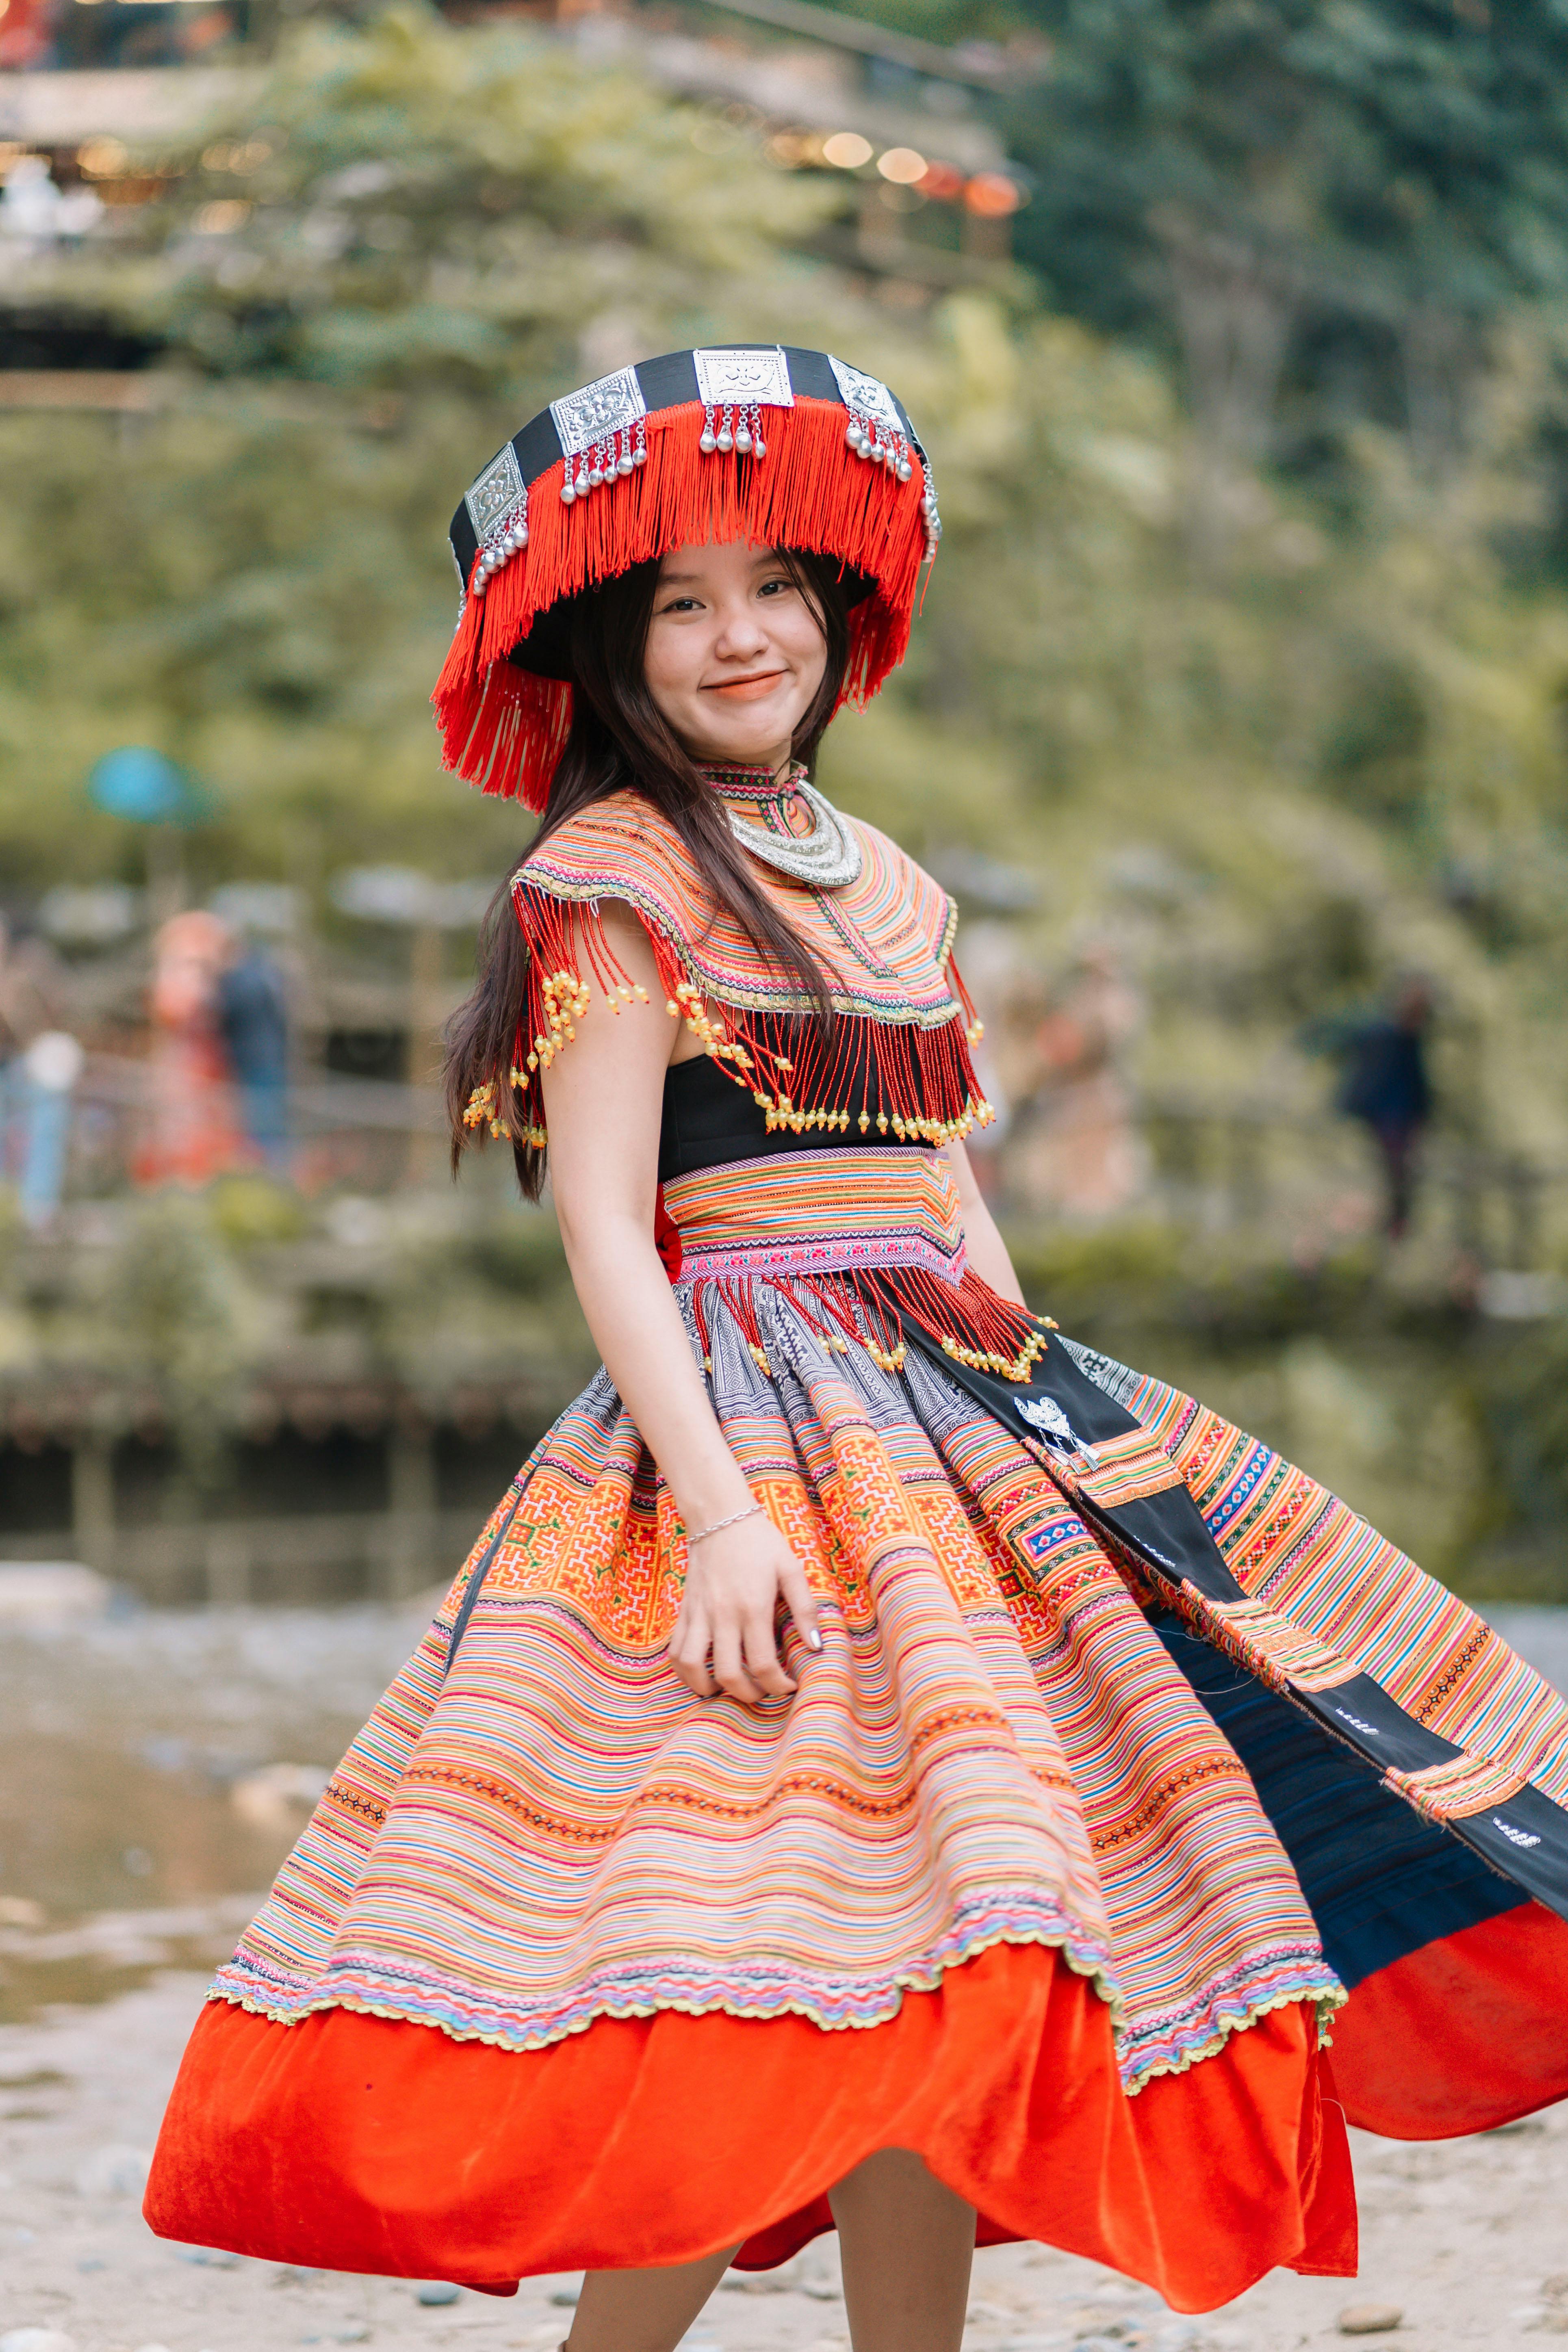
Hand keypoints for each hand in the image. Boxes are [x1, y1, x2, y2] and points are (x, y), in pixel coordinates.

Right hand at [669, 1510, 821, 1702]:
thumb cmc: (760, 1541)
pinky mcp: (685, 1609)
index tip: (789, 1686)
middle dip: (747, 1694)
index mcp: (752, 1608)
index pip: (762, 1664)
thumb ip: (804, 1609)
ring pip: (692, 1666)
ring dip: (707, 1687)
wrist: (720, 1516)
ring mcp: (699, 1614)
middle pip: (727, 1674)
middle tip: (761, 1693)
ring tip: (724, 1690)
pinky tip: (698, 1672)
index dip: (777, 1685)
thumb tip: (816, 1646)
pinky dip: (683, 1668)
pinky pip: (675, 1648)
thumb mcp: (791, 1569)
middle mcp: (722, 1615)